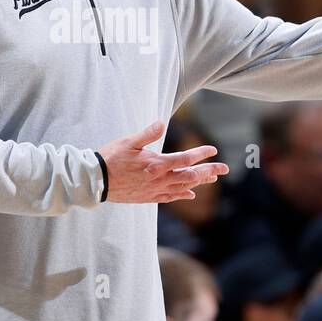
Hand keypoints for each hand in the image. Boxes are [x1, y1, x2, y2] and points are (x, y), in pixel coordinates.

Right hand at [97, 120, 228, 203]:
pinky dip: (182, 195)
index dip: (201, 154)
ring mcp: (154, 190)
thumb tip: (161, 123)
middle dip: (209, 171)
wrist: (96, 181)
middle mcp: (159, 179)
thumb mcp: (128, 141)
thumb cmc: (111, 158)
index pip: (185, 159)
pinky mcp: (147, 197)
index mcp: (157, 164)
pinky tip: (190, 194)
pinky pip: (170, 197)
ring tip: (212, 179)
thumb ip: (147, 134)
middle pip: (190, 175)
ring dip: (199, 182)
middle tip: (225, 168)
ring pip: (182, 187)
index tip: (213, 150)